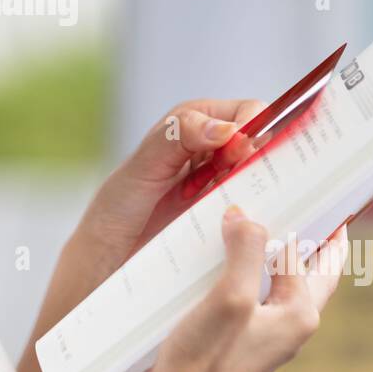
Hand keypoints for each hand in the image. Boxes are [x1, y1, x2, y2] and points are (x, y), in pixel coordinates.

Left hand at [72, 99, 267, 277]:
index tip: (248, 151)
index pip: (245, 112)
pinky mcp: (226, 218)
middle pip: (261, 143)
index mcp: (193, 124)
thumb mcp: (143, 166)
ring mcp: (222, 185)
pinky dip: (258, 213)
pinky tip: (247, 224)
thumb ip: (178, 137)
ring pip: (263, 177)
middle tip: (247, 181)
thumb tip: (227, 130)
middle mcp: (212, 151)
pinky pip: (255, 209)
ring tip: (243, 204)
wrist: (107, 259)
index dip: (255, 127)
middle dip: (265, 158)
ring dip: (263, 187)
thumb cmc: (116, 208)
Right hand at [119, 209, 350, 371]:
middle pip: (299, 263)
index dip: (328, 220)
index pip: (327, 256)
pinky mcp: (230, 333)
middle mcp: (285, 322)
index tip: (325, 185)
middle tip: (281, 188)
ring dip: (255, 243)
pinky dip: (229, 262)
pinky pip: (238, 286)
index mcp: (299, 313)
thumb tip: (245, 216)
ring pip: (265, 272)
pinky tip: (206, 247)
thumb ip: (245, 249)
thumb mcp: (231, 296)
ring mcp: (258, 329)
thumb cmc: (206, 361)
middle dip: (293, 226)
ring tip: (239, 207)